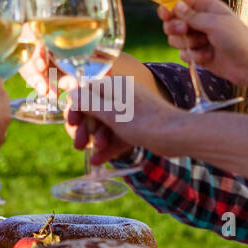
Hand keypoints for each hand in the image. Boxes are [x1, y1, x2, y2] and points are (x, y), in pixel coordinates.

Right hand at [66, 76, 186, 164]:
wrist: (176, 135)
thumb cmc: (142, 121)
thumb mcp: (110, 113)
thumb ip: (89, 103)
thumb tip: (71, 92)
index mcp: (116, 86)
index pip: (88, 92)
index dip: (77, 107)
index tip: (71, 122)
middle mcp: (123, 97)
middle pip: (96, 111)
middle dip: (86, 128)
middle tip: (79, 145)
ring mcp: (131, 113)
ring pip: (107, 126)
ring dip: (97, 140)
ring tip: (91, 153)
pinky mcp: (139, 128)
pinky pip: (119, 136)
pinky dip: (109, 148)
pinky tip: (98, 161)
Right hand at [159, 0, 247, 88]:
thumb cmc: (237, 39)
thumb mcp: (215, 23)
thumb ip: (192, 16)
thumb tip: (175, 5)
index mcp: (206, 7)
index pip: (180, 4)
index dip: (171, 9)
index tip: (166, 15)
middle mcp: (200, 21)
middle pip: (173, 22)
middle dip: (176, 28)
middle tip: (185, 31)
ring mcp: (199, 39)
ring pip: (176, 40)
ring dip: (187, 44)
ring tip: (204, 46)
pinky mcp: (198, 54)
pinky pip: (184, 54)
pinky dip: (194, 57)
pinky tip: (208, 57)